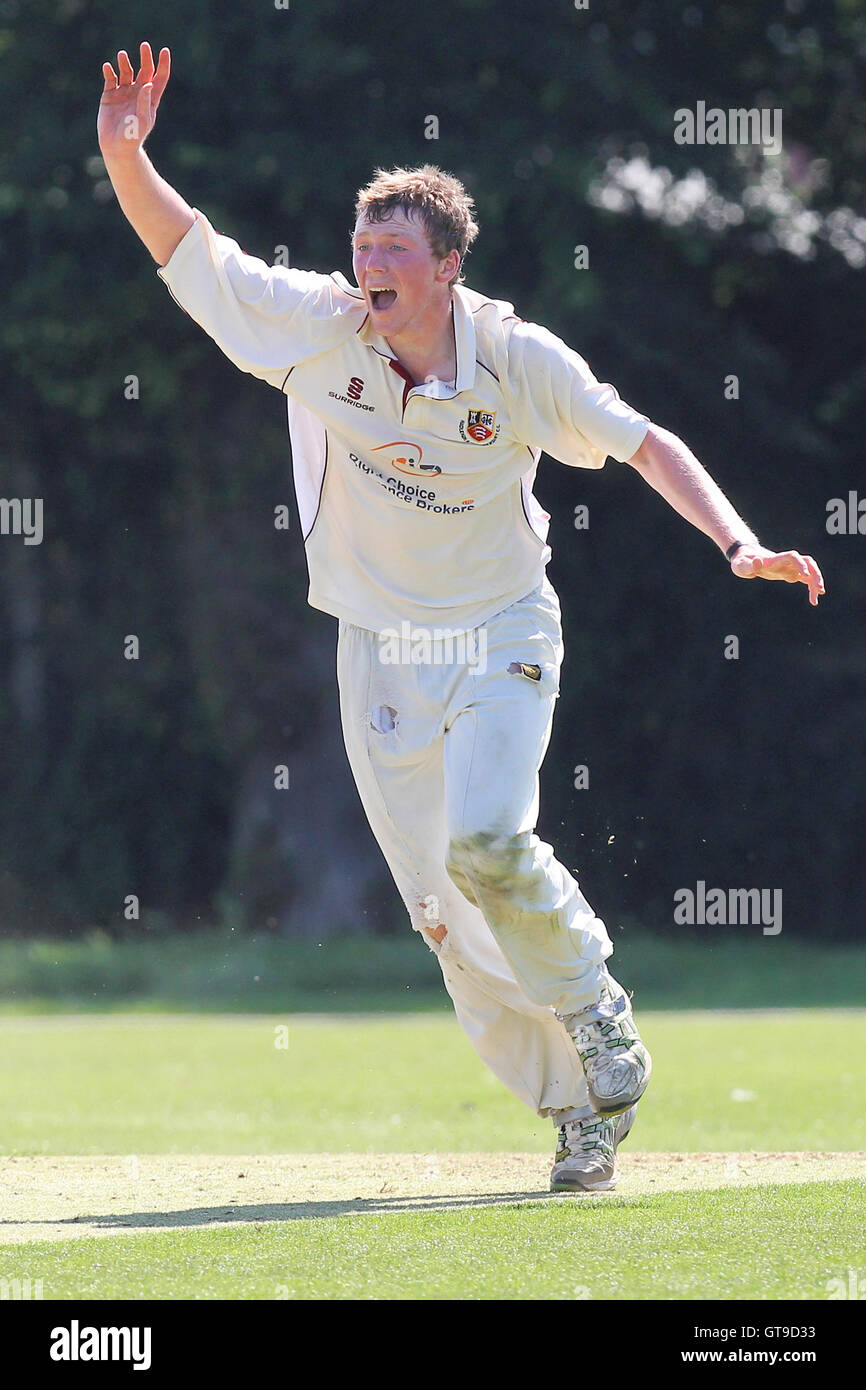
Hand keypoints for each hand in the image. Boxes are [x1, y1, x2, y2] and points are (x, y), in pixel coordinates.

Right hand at [98, 42, 170, 162]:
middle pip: (144, 71)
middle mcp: (138, 93)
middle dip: (145, 58)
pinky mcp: (109, 95)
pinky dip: (109, 71)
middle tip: (144, 46)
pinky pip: (110, 79)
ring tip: (123, 55)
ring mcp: (123, 93)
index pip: (159, 78)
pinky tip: (107, 67)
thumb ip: (145, 102)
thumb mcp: (142, 120)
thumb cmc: (133, 137)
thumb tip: (149, 83)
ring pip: (126, 72)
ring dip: (125, 62)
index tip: (164, 51)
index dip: (162, 65)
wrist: (116, 147)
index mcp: (150, 99)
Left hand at [730, 544, 824, 605]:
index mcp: (776, 559)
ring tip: (817, 597)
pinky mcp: (791, 574)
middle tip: (819, 588)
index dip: (800, 564)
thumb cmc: (743, 562)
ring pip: (810, 570)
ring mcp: (790, 567)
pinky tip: (814, 599)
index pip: (793, 557)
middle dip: (815, 573)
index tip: (805, 575)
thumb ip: (750, 565)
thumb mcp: (742, 565)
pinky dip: (811, 587)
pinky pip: (806, 579)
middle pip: (807, 561)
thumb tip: (759, 561)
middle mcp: (786, 562)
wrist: (746, 559)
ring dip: (816, 581)